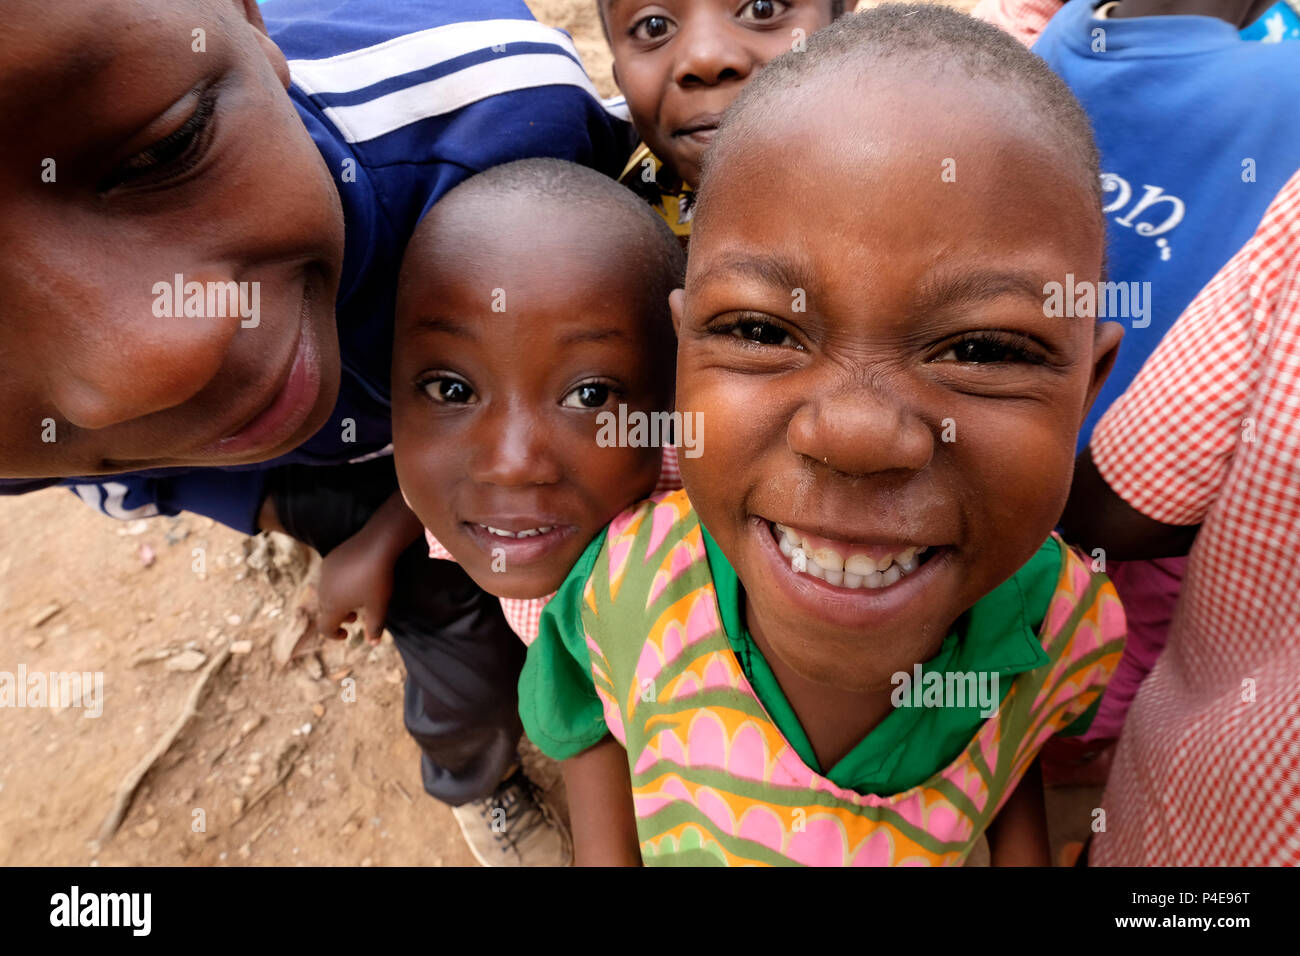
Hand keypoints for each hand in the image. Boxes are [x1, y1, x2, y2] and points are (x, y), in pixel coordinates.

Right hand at [317, 529, 394, 645]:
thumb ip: (375, 626)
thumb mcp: (379, 606)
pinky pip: (329, 578)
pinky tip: (353, 579)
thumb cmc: (378, 579)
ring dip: (337, 601)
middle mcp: (323, 591)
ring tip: (356, 598)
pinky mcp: (328, 560)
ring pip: (326, 594)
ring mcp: (324, 574)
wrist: (375, 545)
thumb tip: (373, 643)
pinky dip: (337, 585)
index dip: (334, 635)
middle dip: (338, 617)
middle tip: (355, 616)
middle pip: (325, 611)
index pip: (325, 628)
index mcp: (332, 605)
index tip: (346, 635)